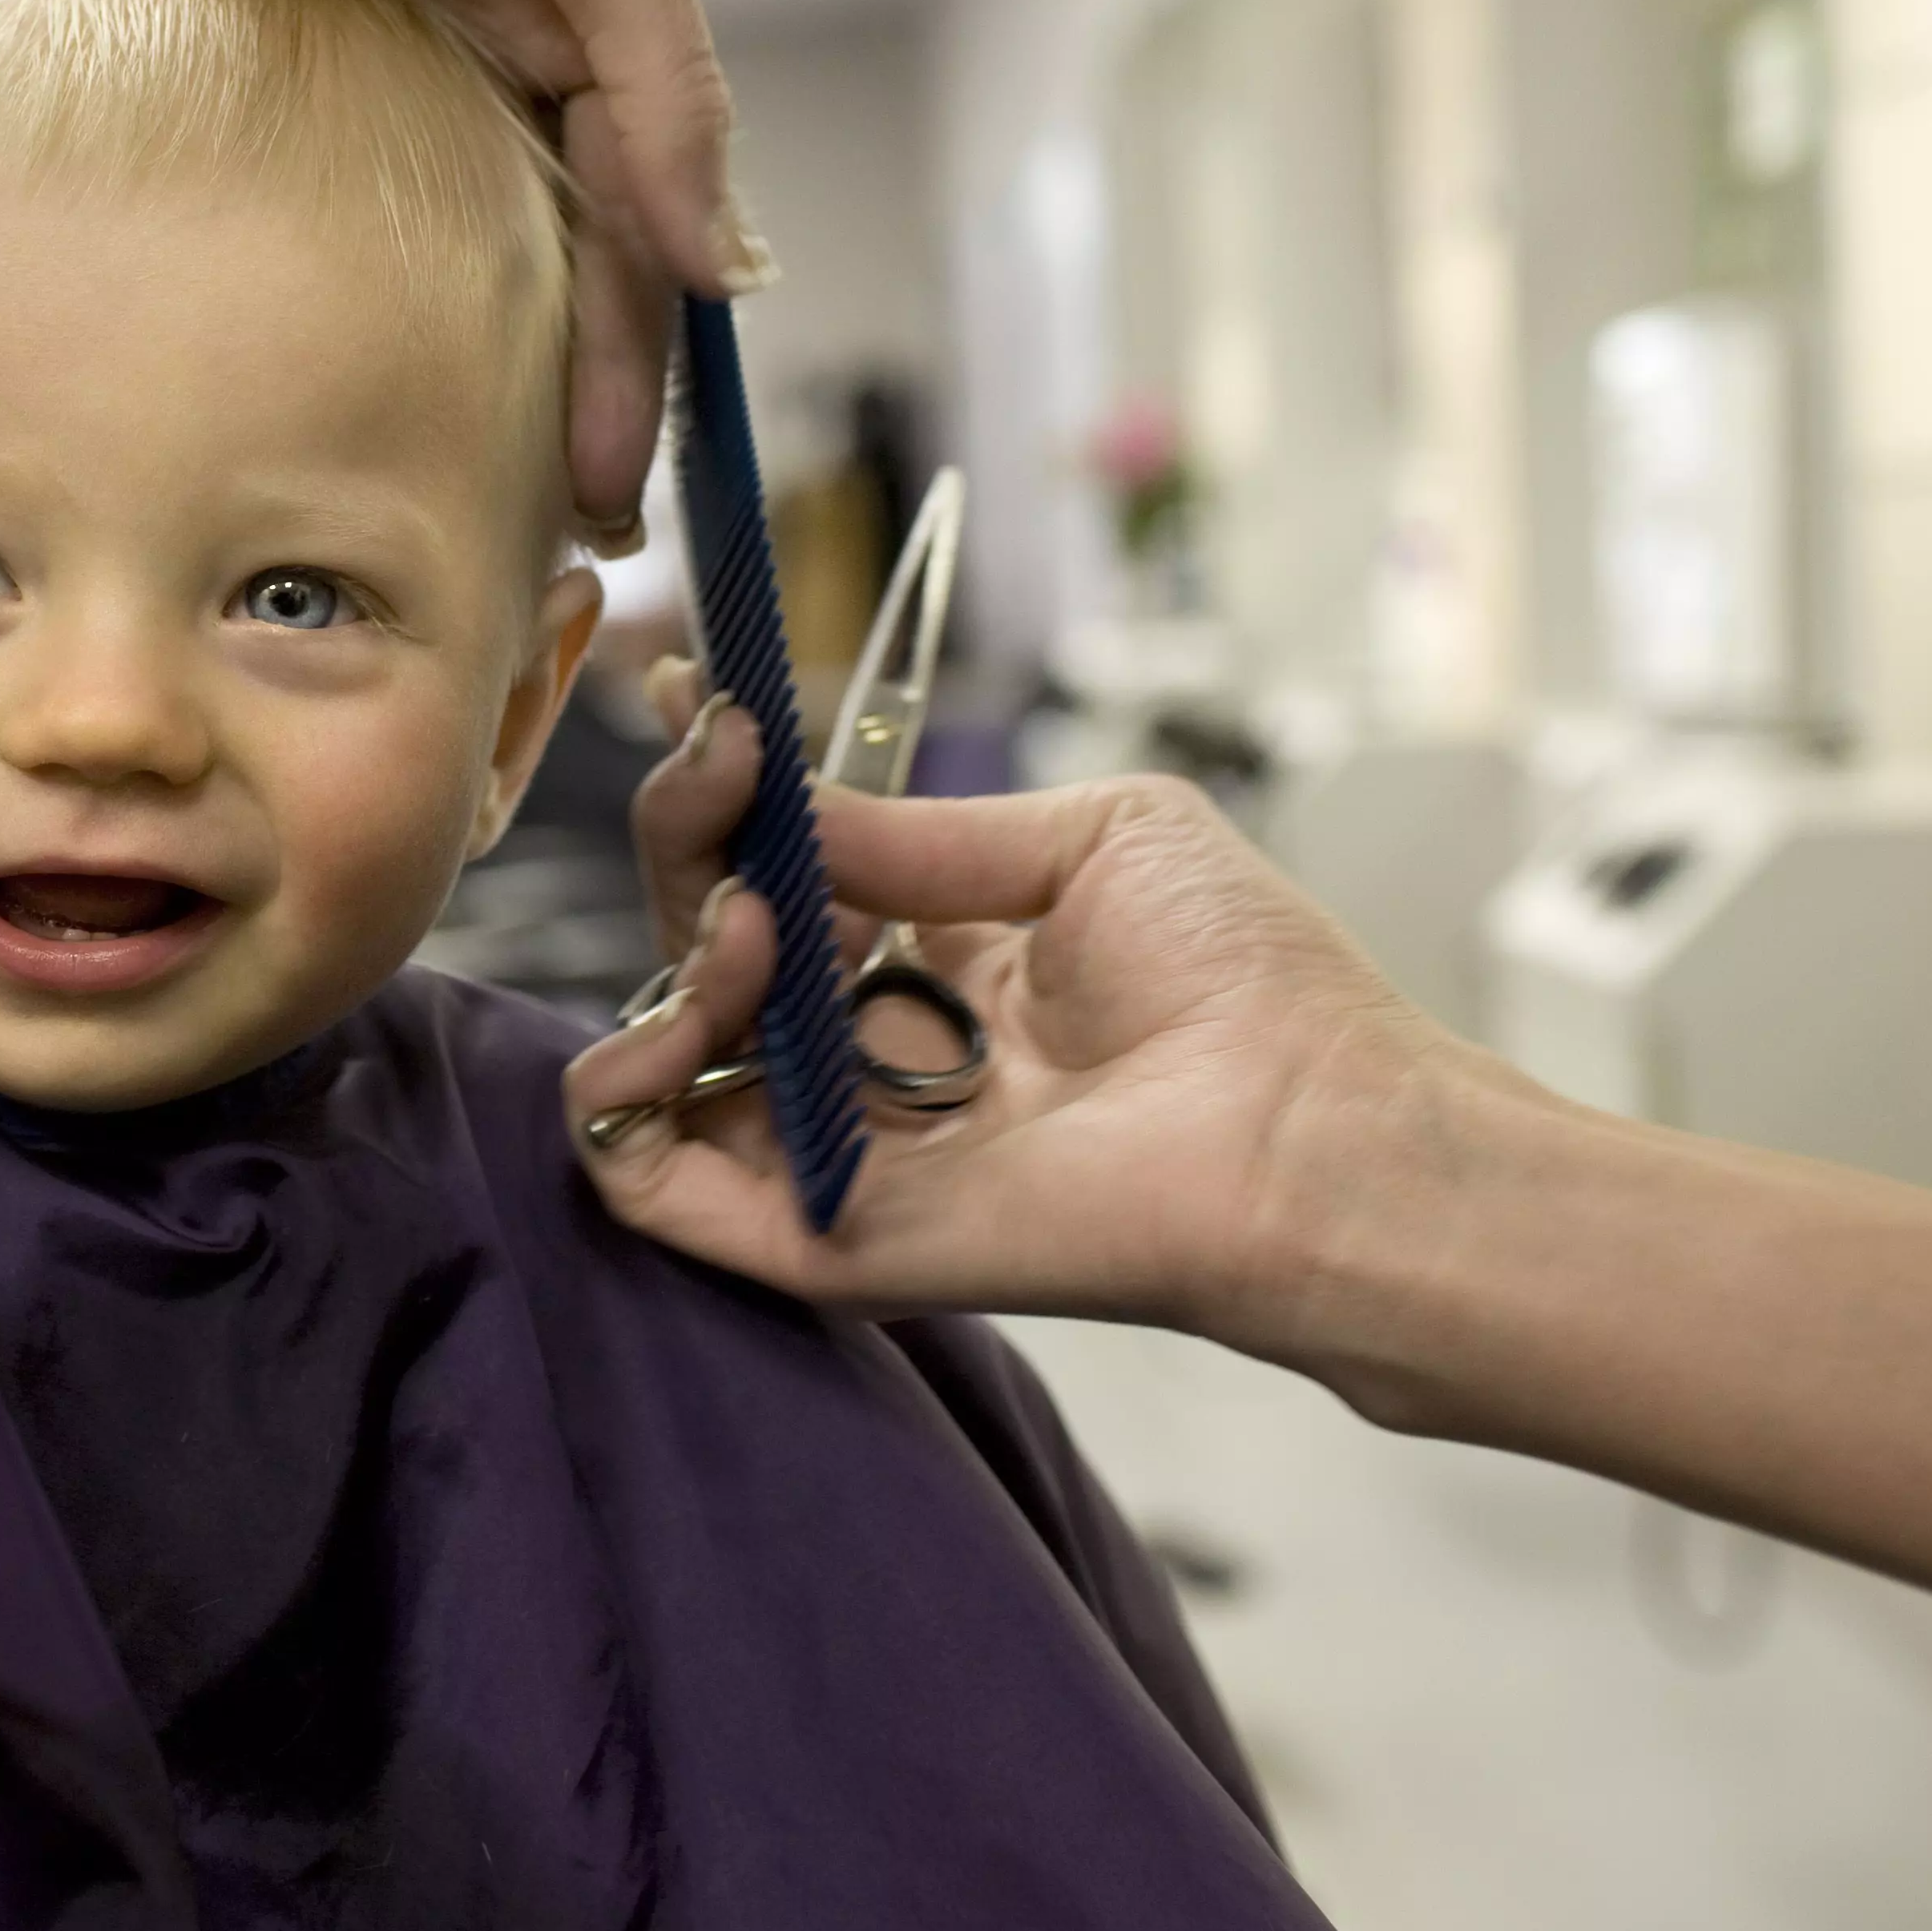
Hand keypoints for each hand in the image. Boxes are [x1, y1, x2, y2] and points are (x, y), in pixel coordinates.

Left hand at [123, 0, 761, 550]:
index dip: (634, 374)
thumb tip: (725, 261)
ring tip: (441, 481)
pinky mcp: (293, 28)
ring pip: (443, 237)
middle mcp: (511, 54)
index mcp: (600, 34)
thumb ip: (662, 84)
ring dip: (451, 355)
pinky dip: (338, 259)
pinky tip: (318, 353)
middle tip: (542, 537)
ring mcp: (404, 47)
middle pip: (545, 264)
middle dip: (556, 398)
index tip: (621, 497)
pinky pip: (327, 167)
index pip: (636, 244)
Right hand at [563, 658, 1483, 1362]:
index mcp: (932, 968)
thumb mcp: (1088, 839)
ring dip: (672, 958)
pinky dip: (616, 1096)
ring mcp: (835, 1150)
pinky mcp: (820, 1233)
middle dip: (690, 841)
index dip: (725, 795)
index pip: (779, 878)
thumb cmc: (1248, 985)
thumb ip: (918, 833)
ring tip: (754, 917)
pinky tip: (678, 1015)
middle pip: (708, 947)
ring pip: (664, 1053)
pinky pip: (652, 1181)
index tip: (697, 697)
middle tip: (722, 766)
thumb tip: (782, 806)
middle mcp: (868, 1060)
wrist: (1315, 1129)